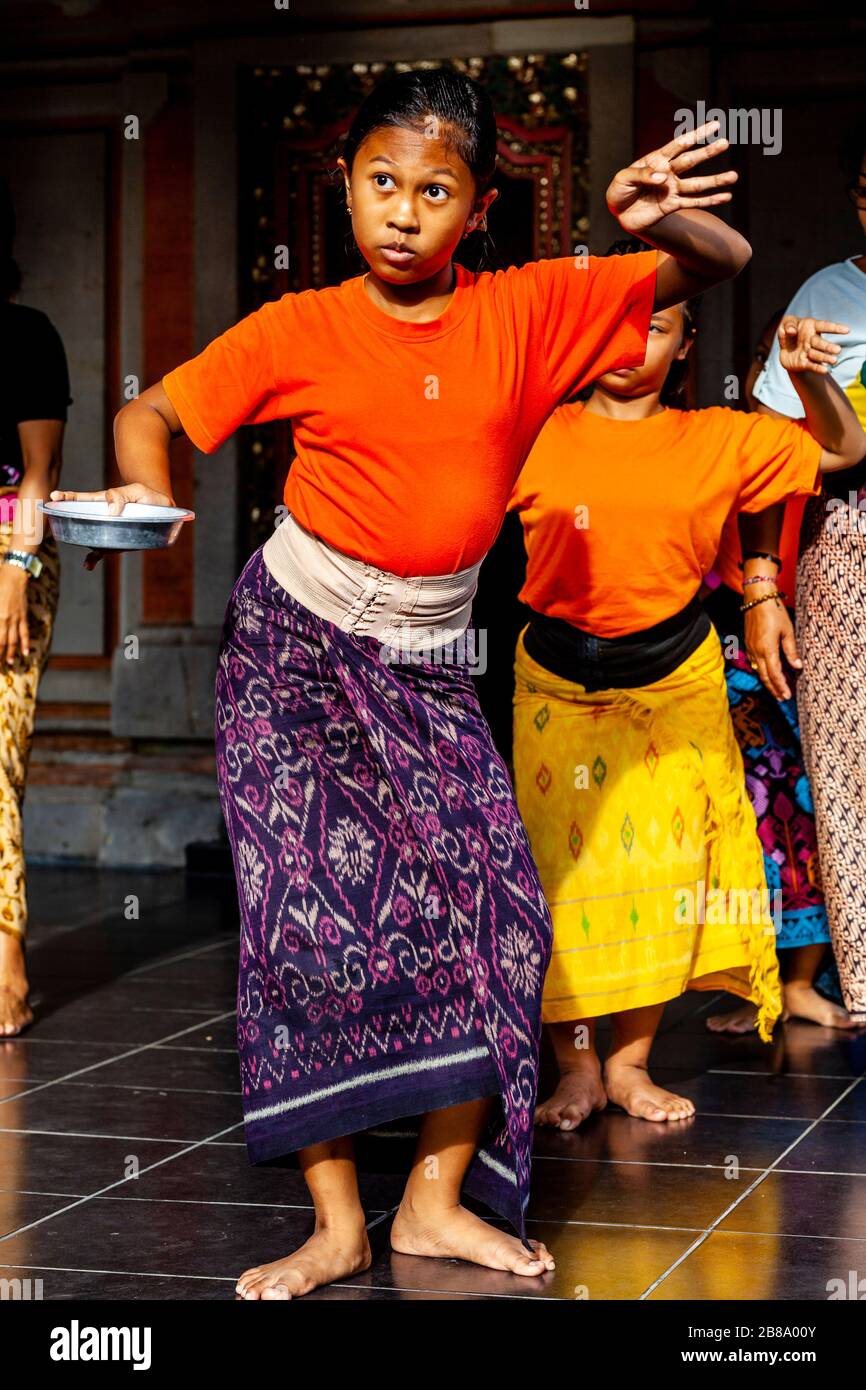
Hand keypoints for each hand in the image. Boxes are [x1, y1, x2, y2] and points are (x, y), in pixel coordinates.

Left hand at [0, 560, 30, 664]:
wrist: (12, 575)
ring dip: (10, 653)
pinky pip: (24, 632)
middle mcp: (4, 621)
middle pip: (1, 643)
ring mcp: (15, 619)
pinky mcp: (22, 616)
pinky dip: (24, 643)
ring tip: (9, 663)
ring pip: (13, 640)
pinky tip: (24, 653)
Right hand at [49, 483, 175, 570]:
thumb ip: (122, 496)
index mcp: (104, 501)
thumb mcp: (136, 490)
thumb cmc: (147, 496)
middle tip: (53, 517)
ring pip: (88, 537)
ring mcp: (107, 530)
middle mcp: (102, 516)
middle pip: (79, 517)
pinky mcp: (116, 543)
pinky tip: (88, 565)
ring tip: (71, 540)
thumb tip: (110, 510)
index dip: (68, 497)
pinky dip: (93, 558)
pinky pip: (102, 552)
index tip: (54, 496)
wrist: (163, 508)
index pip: (82, 499)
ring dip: (80, 541)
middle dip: (65, 517)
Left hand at [606, 121, 737, 232]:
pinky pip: (693, 203)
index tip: (714, 125)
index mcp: (657, 159)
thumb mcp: (624, 178)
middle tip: (725, 143)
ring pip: (697, 184)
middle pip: (691, 161)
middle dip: (708, 152)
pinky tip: (726, 197)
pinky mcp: (672, 206)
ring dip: (716, 180)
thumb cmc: (619, 190)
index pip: (679, 145)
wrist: (619, 212)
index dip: (696, 134)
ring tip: (734, 176)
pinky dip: (710, 201)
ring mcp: (672, 189)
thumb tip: (665, 177)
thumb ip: (643, 175)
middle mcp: (669, 172)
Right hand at [744, 594, 801, 699]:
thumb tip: (797, 667)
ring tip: (776, 689)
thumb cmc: (774, 612)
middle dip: (773, 688)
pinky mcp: (748, 644)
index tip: (787, 696)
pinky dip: (762, 671)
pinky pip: (754, 662)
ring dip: (767, 681)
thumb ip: (791, 650)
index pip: (774, 674)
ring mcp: (750, 648)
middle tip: (782, 698)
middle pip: (764, 676)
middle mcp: (756, 652)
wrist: (757, 599)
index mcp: (767, 649)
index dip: (781, 686)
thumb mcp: (787, 631)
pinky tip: (767, 673)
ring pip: (758, 670)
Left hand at [777, 316, 848, 374]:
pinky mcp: (804, 363)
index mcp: (811, 327)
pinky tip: (825, 370)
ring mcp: (808, 352)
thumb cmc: (788, 331)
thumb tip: (791, 331)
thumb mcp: (786, 324)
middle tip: (838, 350)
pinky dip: (817, 368)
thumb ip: (788, 325)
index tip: (847, 330)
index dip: (835, 328)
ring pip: (818, 355)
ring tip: (834, 360)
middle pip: (821, 343)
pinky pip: (811, 365)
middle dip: (829, 347)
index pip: (824, 326)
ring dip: (825, 358)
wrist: (784, 348)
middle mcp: (812, 340)